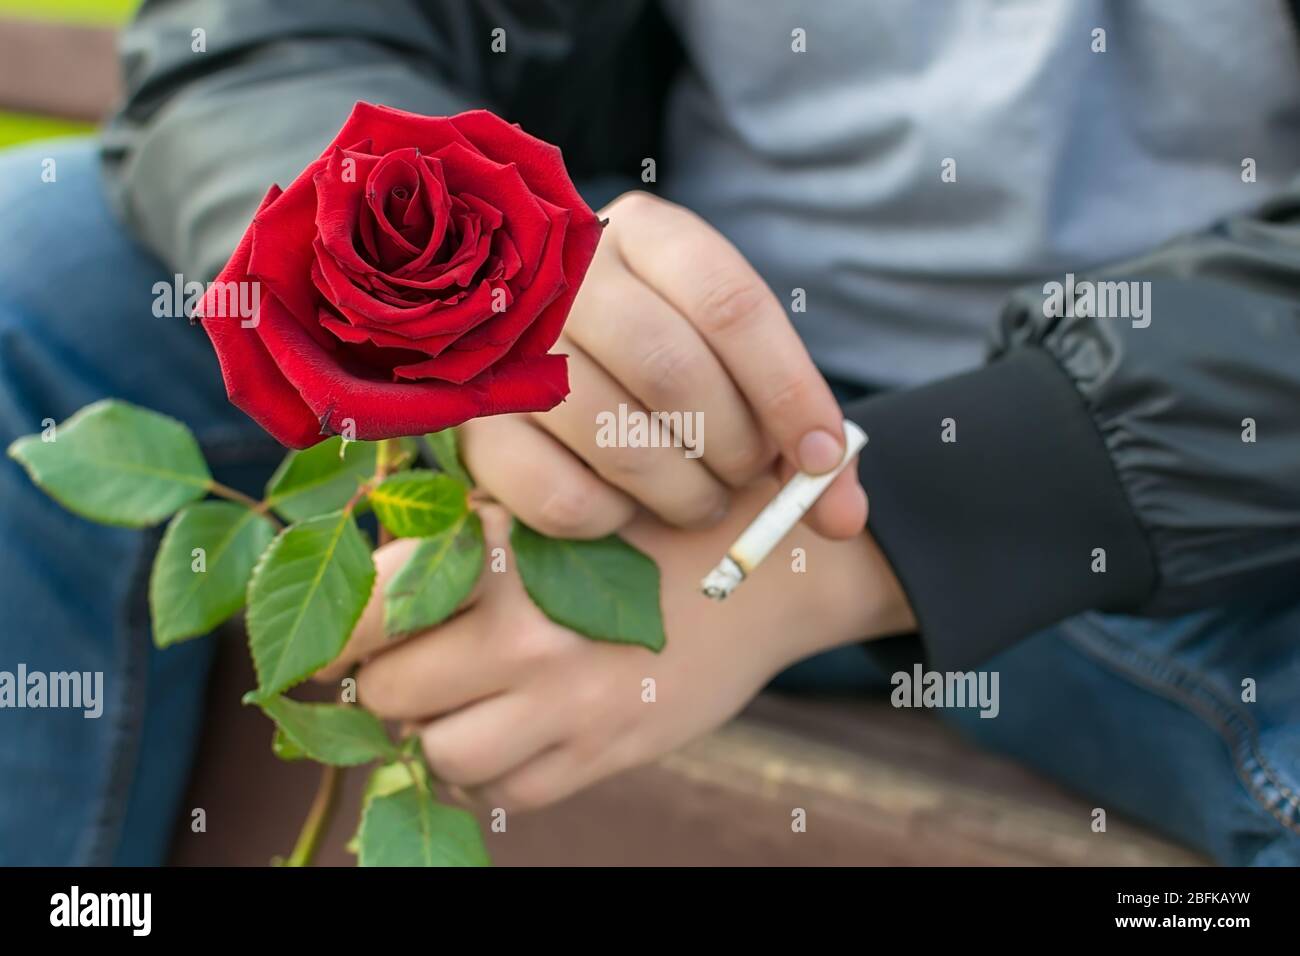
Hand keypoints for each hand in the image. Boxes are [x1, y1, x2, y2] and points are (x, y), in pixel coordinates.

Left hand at [318, 479, 912, 810]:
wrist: (764, 569)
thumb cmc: (643, 524)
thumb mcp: (550, 506)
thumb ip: (459, 542)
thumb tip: (361, 596)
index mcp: (502, 553)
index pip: (366, 614)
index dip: (327, 638)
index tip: (315, 650)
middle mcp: (527, 633)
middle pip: (390, 692)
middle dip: (388, 683)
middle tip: (414, 663)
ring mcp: (569, 703)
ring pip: (439, 754)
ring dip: (436, 733)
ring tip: (463, 700)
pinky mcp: (605, 752)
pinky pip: (507, 794)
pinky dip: (491, 773)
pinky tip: (513, 730)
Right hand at [457, 191, 866, 540]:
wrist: (539, 353)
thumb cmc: (659, 361)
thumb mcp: (733, 363)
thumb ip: (794, 428)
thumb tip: (841, 514)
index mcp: (645, 233)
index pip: (730, 304)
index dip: (789, 391)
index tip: (821, 458)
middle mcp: (565, 273)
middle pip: (673, 370)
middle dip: (734, 446)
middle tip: (748, 475)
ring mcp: (506, 346)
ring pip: (617, 438)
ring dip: (683, 493)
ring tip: (701, 498)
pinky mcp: (474, 424)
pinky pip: (562, 496)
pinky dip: (615, 520)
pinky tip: (627, 505)